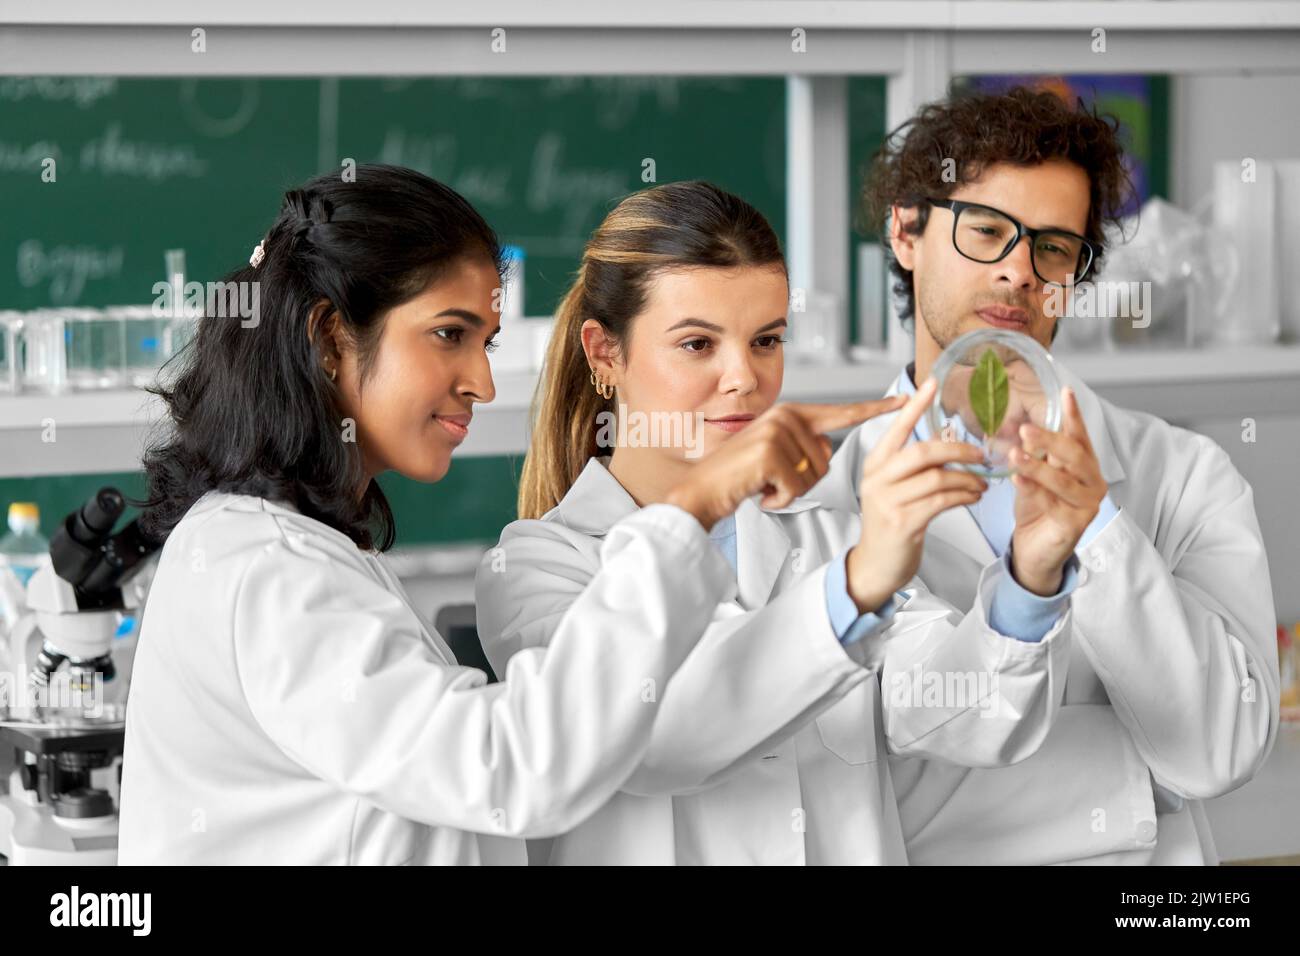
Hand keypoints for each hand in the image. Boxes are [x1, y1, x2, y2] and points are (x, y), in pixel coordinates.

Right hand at [665, 396, 908, 529]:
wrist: (701, 490)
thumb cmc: (738, 476)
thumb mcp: (774, 452)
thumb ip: (804, 444)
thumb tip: (826, 448)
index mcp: (791, 412)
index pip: (842, 412)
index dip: (875, 409)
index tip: (905, 401)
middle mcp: (786, 416)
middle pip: (827, 460)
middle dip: (805, 481)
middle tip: (772, 480)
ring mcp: (777, 432)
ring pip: (813, 477)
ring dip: (790, 491)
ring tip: (763, 484)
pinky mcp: (770, 454)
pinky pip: (796, 489)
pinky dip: (779, 499)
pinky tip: (759, 492)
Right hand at [847, 377, 987, 613]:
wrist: (876, 564)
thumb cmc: (891, 524)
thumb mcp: (893, 489)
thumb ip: (911, 467)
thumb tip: (946, 444)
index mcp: (874, 465)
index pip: (896, 428)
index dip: (915, 405)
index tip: (931, 382)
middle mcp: (877, 479)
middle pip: (922, 451)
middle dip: (958, 449)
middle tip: (981, 453)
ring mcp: (888, 501)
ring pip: (937, 477)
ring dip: (967, 478)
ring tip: (982, 482)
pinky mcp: (903, 522)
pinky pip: (942, 501)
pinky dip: (964, 496)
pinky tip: (974, 496)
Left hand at [1007, 386, 1106, 595]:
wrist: (1034, 548)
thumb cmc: (1037, 507)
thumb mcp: (1036, 474)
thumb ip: (1036, 452)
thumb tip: (1020, 425)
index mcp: (1085, 465)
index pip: (1080, 436)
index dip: (1073, 415)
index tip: (1066, 392)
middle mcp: (1093, 482)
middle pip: (1074, 456)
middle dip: (1050, 440)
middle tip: (1025, 430)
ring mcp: (1087, 505)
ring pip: (1063, 481)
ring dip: (1038, 466)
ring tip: (1015, 455)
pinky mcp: (1075, 525)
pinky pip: (1052, 504)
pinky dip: (1033, 490)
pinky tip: (1017, 479)